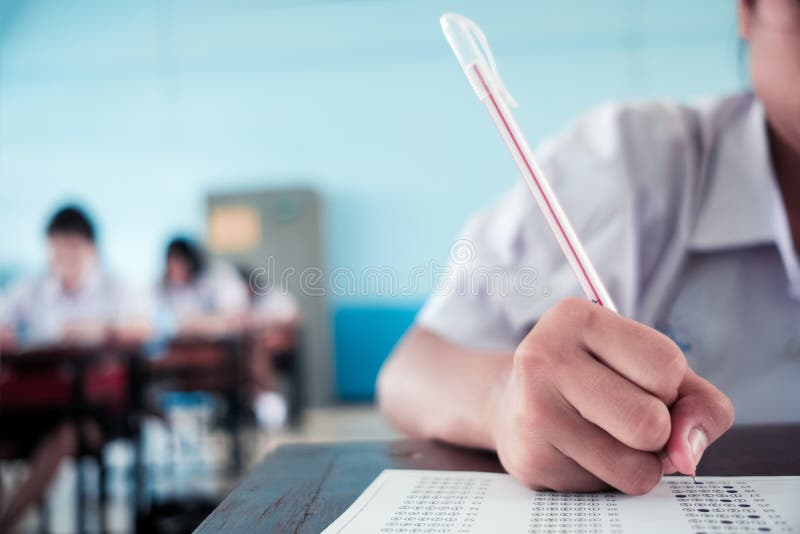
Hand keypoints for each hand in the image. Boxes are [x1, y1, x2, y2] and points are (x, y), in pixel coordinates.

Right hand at [490, 298, 733, 493]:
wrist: (513, 406)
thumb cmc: (597, 382)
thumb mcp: (652, 369)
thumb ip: (699, 402)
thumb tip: (687, 455)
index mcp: (576, 317)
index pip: (667, 365)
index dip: (669, 386)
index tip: (637, 379)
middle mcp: (545, 356)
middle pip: (652, 423)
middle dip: (657, 431)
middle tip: (624, 413)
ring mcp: (533, 410)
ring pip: (637, 468)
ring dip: (639, 463)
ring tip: (605, 436)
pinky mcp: (531, 459)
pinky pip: (609, 490)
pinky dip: (609, 478)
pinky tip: (579, 452)